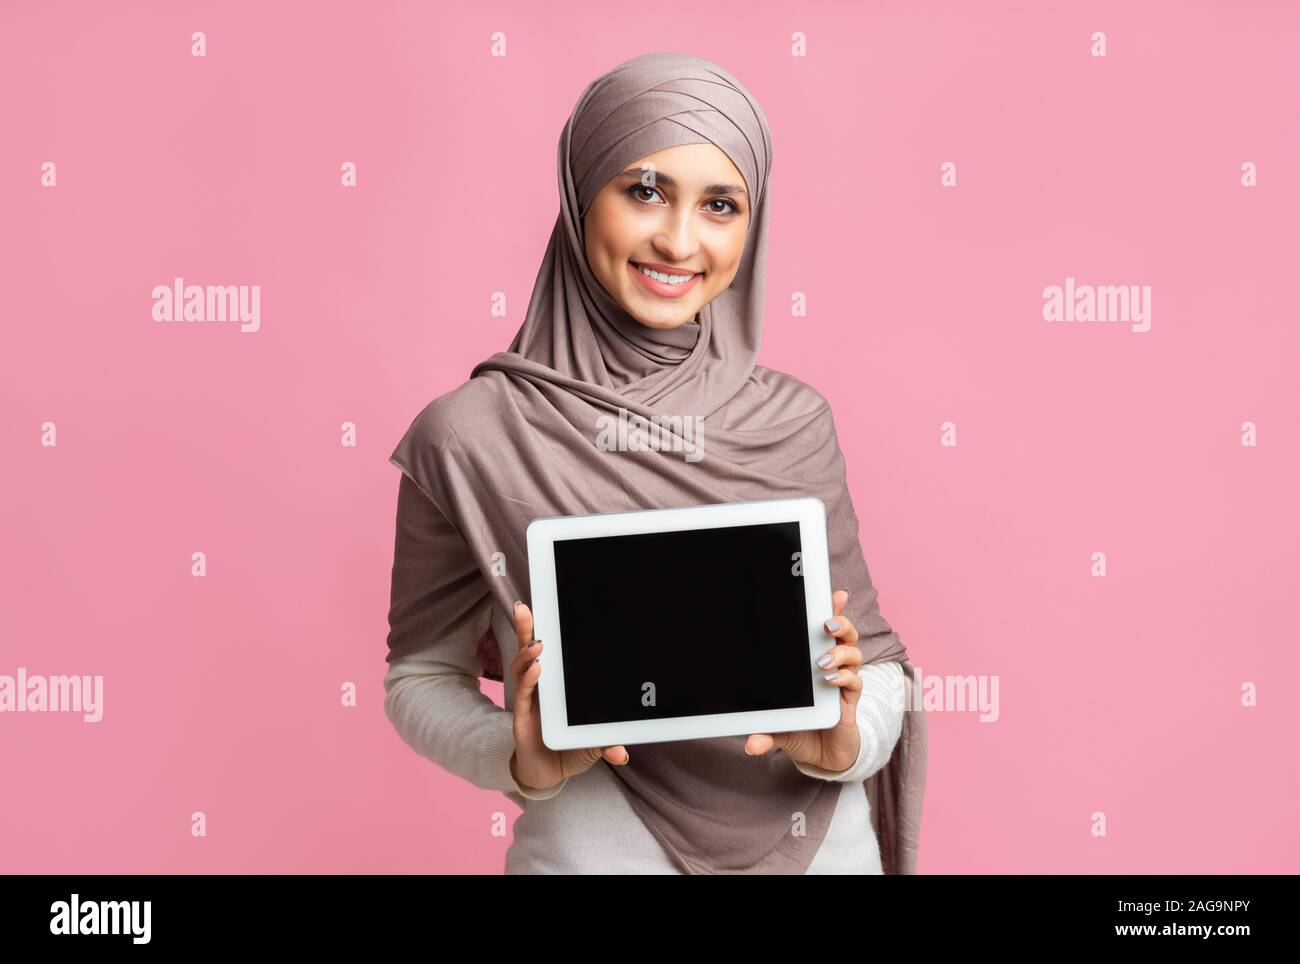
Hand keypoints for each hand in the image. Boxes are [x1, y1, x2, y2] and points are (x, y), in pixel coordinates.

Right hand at [508, 600, 628, 792]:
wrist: (549, 774)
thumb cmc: (570, 747)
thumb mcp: (595, 741)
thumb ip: (607, 740)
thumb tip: (622, 753)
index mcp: (556, 682)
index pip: (550, 649)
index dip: (545, 627)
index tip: (547, 603)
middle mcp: (539, 686)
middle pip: (530, 650)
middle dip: (526, 627)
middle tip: (525, 608)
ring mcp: (528, 700)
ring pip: (523, 669)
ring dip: (528, 654)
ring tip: (538, 642)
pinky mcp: (521, 717)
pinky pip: (522, 694)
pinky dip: (529, 681)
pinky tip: (537, 670)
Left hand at [745, 589, 862, 772]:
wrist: (821, 757)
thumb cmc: (799, 729)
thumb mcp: (777, 727)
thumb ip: (764, 732)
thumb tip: (750, 745)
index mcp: (813, 660)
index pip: (824, 629)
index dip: (830, 608)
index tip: (833, 593)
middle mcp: (832, 666)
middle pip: (845, 633)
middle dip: (839, 622)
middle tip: (825, 624)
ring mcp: (843, 681)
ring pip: (853, 653)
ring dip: (839, 652)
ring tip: (821, 661)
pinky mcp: (851, 700)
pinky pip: (856, 681)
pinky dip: (844, 677)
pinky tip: (830, 681)